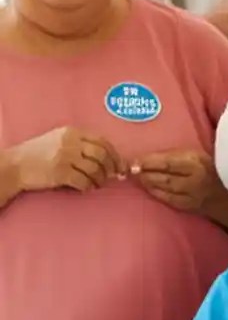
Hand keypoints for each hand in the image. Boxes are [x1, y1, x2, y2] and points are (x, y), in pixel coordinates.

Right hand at [5, 126, 124, 193]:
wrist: (14, 165)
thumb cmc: (38, 153)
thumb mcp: (59, 139)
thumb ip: (81, 144)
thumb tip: (108, 157)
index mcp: (73, 132)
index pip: (102, 141)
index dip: (115, 154)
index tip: (120, 164)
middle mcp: (70, 142)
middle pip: (101, 155)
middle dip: (111, 167)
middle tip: (113, 176)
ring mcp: (65, 157)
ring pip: (94, 169)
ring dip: (100, 179)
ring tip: (98, 184)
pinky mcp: (60, 173)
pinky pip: (83, 181)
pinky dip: (88, 186)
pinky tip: (86, 188)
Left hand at [131, 149, 223, 212]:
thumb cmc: (214, 167)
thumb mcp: (199, 154)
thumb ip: (178, 155)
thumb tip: (151, 157)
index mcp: (198, 162)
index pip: (168, 162)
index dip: (149, 161)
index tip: (134, 160)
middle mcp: (195, 179)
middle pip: (164, 176)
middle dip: (145, 172)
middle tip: (131, 169)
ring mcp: (193, 195)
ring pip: (165, 188)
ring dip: (149, 182)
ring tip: (138, 177)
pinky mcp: (191, 206)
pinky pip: (170, 199)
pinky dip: (157, 193)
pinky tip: (149, 188)